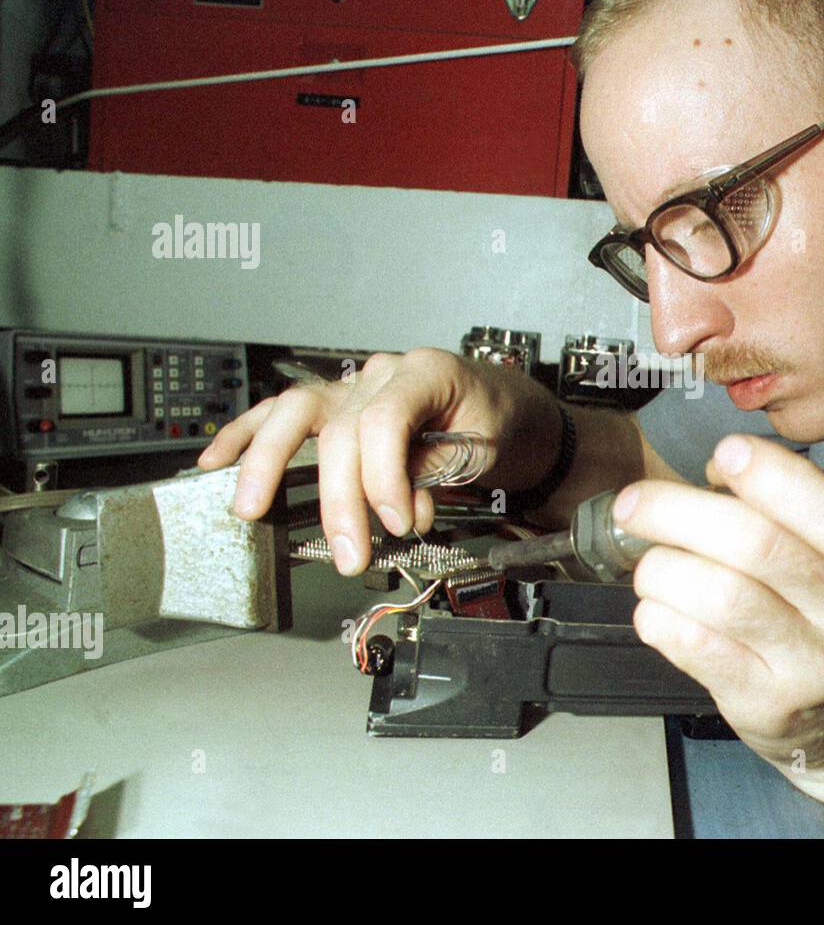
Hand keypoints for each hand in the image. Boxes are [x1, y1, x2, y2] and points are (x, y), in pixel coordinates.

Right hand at [197, 348, 555, 574]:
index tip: (397, 522)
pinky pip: (282, 414)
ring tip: (250, 507)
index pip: (385, 420)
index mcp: (426, 372)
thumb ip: (435, 474)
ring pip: (296, 414)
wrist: (506, 410)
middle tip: (349, 552)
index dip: (384, 477)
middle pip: (340, 429)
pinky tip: (218, 461)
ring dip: (269, 464)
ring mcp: (354, 386)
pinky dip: (247, 436)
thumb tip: (398, 509)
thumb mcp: (483, 449)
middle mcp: (382, 373)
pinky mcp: (336, 406)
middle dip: (340, 499)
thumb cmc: (497, 423)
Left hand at [614, 434, 823, 811]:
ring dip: (663, 569)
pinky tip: (657, 608)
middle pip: (759, 546)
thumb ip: (780, 513)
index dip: (777, 478)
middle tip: (635, 503)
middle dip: (680, 512)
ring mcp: (811, 666)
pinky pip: (696, 647)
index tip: (726, 453)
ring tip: (650, 567)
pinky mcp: (765, 703)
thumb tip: (715, 471)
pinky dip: (659, 617)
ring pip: (721, 596)